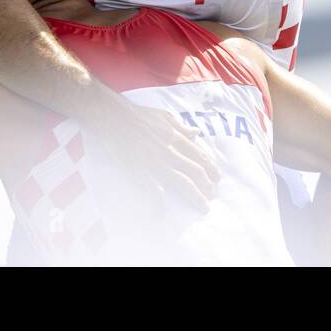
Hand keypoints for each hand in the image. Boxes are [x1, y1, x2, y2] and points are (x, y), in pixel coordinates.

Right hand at [95, 101, 221, 213]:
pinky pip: (152, 190)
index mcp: (176, 138)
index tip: (217, 178)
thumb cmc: (138, 116)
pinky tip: (161, 214)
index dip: (211, 168)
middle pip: (195, 172)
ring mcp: (156, 163)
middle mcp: (170, 152)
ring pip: (182, 183)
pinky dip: (157, 203)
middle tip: (212, 195)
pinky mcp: (140, 171)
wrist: (114, 118)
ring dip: (195, 196)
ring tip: (203, 206)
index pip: (200, 156)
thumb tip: (197, 132)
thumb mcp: (165, 117)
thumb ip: (182, 127)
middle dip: (207, 185)